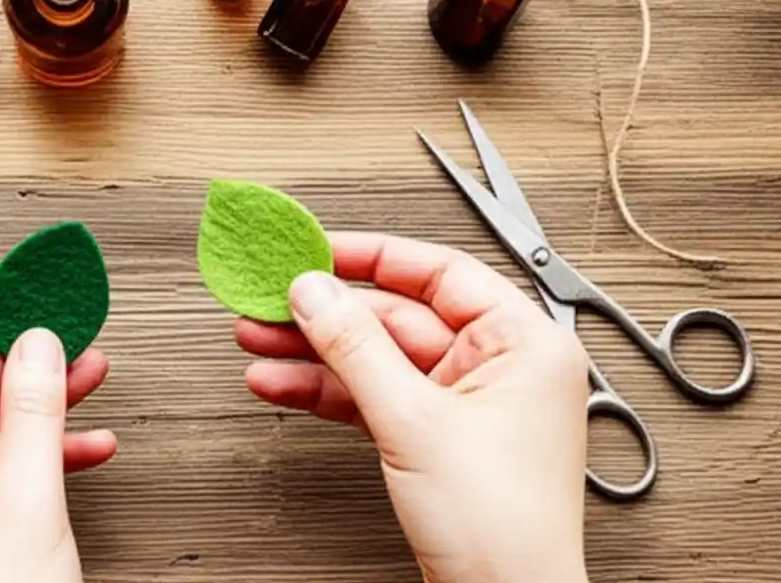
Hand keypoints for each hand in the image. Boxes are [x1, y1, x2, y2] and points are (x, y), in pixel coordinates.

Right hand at [236, 233, 589, 582]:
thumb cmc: (503, 529)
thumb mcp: (414, 420)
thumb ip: (355, 347)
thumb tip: (314, 291)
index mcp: (523, 342)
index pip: (438, 272)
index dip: (370, 257)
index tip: (314, 250)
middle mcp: (499, 366)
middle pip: (396, 317)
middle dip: (325, 314)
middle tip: (268, 299)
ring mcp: (466, 405)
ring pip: (377, 359)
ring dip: (314, 353)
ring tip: (257, 340)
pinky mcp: (437, 439)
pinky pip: (375, 397)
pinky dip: (328, 392)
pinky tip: (281, 384)